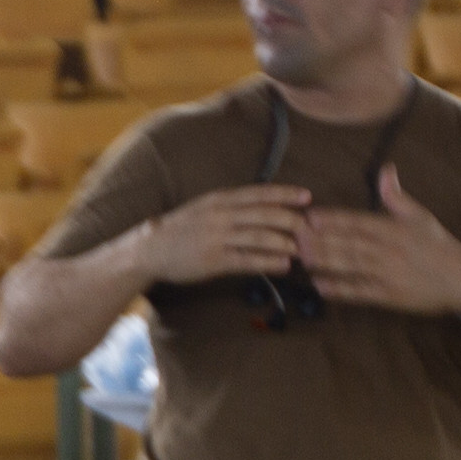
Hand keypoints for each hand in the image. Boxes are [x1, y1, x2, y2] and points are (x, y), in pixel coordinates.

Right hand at [139, 184, 311, 285]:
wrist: (150, 249)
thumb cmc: (181, 229)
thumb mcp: (206, 208)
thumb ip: (232, 207)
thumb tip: (263, 208)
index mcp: (221, 199)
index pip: (259, 194)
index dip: (285, 194)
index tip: (307, 196)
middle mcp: (221, 215)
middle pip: (264, 214)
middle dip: (291, 220)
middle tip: (311, 228)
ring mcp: (216, 237)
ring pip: (258, 236)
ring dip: (283, 242)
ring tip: (301, 249)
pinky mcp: (213, 260)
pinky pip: (246, 260)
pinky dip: (267, 262)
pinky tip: (283, 265)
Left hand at [296, 166, 460, 316]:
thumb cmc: (440, 246)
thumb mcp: (421, 217)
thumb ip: (396, 196)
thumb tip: (385, 169)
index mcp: (395, 229)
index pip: (359, 221)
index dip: (334, 219)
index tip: (311, 215)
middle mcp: (389, 250)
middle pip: (350, 243)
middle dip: (321, 239)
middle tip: (295, 235)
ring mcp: (388, 274)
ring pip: (351, 266)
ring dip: (324, 261)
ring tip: (300, 257)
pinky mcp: (389, 297)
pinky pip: (360, 293)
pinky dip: (340, 289)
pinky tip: (319, 286)